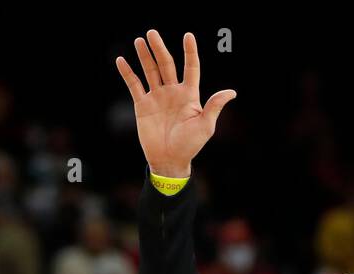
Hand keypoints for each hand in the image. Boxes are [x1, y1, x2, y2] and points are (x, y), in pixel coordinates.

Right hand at [115, 31, 235, 177]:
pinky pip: (134, 85)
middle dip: (159, 49)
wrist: (169, 160)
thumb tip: (232, 92)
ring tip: (139, 41)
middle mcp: (173, 92)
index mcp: (189, 95)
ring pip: (150, 71)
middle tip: (152, 33)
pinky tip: (121, 60)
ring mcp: (157, 97)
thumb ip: (214, 106)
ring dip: (144, 56)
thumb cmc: (190, 145)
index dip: (190, 52)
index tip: (188, 36)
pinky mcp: (143, 105)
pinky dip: (127, 73)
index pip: (190, 67)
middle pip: (166, 64)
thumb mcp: (205, 125)